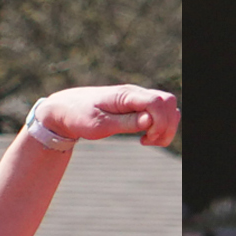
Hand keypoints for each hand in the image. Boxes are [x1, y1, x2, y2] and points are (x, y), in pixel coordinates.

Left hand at [34, 85, 179, 147]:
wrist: (67, 108)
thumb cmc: (80, 117)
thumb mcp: (99, 125)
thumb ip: (126, 123)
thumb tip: (149, 121)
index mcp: (125, 95)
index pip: (157, 102)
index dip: (160, 123)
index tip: (145, 139)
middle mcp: (135, 93)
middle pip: (168, 103)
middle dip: (167, 126)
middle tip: (148, 141)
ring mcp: (138, 98)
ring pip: (168, 107)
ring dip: (165, 127)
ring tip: (148, 141)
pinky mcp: (138, 105)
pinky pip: (160, 112)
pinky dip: (160, 126)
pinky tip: (145, 137)